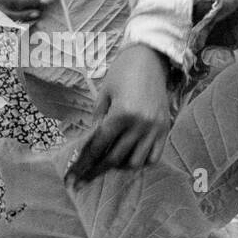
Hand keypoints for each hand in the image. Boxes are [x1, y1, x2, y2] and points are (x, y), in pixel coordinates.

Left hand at [68, 44, 173, 183]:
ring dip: (120, 166)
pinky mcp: (165, 128)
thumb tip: (92, 145)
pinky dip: (141, 161)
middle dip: (96, 171)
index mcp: (121, 114)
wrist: (151, 57)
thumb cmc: (122, 72)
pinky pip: (154, 156)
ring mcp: (155, 128)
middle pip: (115, 158)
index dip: (83, 164)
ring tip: (110, 162)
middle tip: (84, 180)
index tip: (72, 179)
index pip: (98, 147)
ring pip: (136, 162)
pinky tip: (130, 158)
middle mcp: (139, 124)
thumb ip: (98, 120)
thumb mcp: (104, 94)